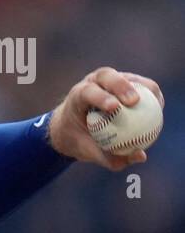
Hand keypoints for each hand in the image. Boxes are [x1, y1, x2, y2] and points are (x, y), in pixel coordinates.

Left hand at [45, 67, 165, 169]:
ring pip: (125, 76)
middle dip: (121, 86)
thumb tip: (141, 156)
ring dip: (142, 86)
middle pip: (106, 75)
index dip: (101, 97)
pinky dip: (150, 94)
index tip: (114, 108)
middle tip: (134, 101)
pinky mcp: (124, 81)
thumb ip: (111, 157)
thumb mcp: (90, 152)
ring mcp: (108, 80)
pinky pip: (140, 85)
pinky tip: (158, 108)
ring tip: (155, 104)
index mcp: (77, 97)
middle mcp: (91, 83)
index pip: (88, 92)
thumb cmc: (81, 141)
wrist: (74, 128)